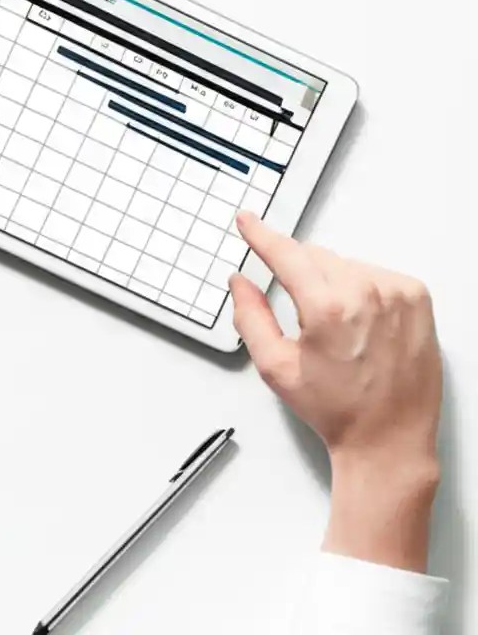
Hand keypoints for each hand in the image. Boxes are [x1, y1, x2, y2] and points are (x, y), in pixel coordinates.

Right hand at [229, 213, 440, 571]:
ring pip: (345, 265)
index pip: (287, 254)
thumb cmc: (338, 410)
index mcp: (329, 309)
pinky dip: (360, 290)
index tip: (248, 221)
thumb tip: (241, 283)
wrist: (388, 436)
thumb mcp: (276, 367)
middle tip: (302, 318)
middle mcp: (369, 293)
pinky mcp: (417, 298)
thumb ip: (250, 316)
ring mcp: (398, 293)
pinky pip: (375, 275)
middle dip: (298, 275)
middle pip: (316, 257)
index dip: (261, 235)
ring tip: (336, 329)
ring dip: (330, 283)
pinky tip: (358, 325)